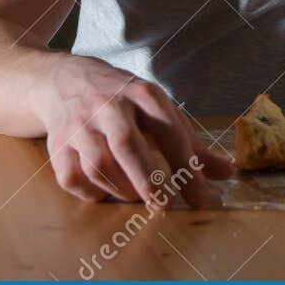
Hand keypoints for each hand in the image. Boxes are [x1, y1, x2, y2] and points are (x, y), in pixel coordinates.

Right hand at [40, 55, 234, 207]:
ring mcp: (79, 125)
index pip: (167, 129)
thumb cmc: (122, 99)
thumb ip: (191, 143)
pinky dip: (92, 193)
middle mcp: (107, 105)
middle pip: (127, 144)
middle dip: (147, 179)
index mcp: (141, 93)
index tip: (200, 196)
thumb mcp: (157, 109)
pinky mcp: (57, 144)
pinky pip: (73, 179)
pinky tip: (106, 190)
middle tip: (163, 204)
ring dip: (122, 189)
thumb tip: (227, 174)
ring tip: (138, 196)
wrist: (63, 80)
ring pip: (99, 166)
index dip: (185, 164)